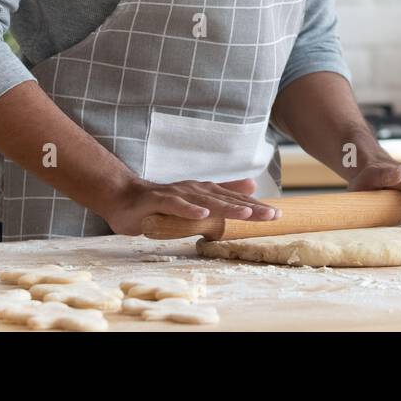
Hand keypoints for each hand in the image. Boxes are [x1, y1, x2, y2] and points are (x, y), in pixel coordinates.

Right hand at [100, 177, 281, 236]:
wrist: (122, 196)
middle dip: (250, 207)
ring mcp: (176, 194)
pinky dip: (189, 209)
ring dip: (226, 207)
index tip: (278, 214)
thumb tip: (252, 185)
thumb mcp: (194, 200)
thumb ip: (222, 193)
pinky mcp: (157, 201)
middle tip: (272, 215)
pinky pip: (175, 205)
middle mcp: (193, 190)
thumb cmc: (159, 202)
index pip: (233, 199)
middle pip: (225, 199)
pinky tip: (202, 215)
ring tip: (246, 213)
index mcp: (203, 191)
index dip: (256, 206)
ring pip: (205, 201)